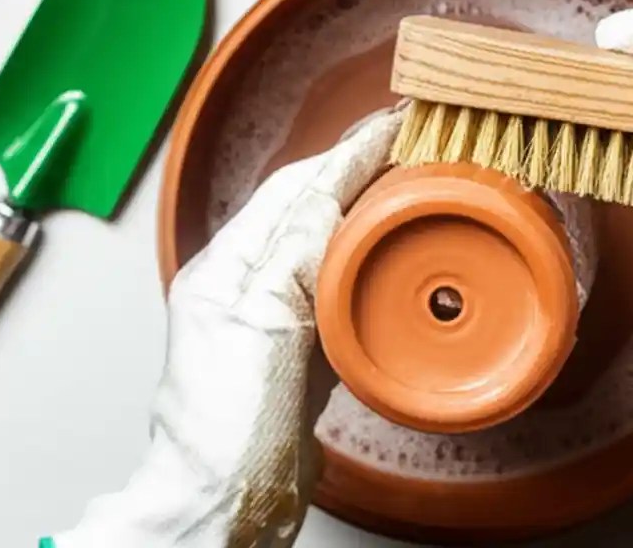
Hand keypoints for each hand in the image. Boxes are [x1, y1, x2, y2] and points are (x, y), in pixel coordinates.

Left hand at [45, 110, 401, 547]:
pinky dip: (372, 260)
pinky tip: (394, 255)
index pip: (297, 188)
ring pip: (329, 242)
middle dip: (358, 167)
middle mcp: (247, 285)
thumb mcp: (263, 327)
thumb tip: (331, 195)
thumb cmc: (222, 433)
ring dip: (368, 207)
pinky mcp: (304, 352)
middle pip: (310, 206)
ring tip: (409, 180)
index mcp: (228, 268)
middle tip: (409, 142)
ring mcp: (275, 318)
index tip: (390, 125)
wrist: (224, 506)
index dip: (347, 152)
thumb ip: (295, 256)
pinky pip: (342, 287)